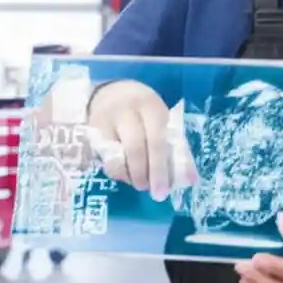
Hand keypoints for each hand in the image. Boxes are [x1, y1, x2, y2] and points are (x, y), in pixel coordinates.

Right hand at [85, 80, 196, 200]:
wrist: (111, 90)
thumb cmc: (144, 110)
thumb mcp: (162, 120)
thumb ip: (176, 147)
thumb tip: (190, 179)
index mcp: (151, 107)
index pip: (157, 140)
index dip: (161, 168)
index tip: (165, 190)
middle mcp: (127, 111)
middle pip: (135, 149)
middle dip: (145, 175)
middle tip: (152, 192)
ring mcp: (106, 120)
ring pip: (116, 156)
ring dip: (130, 176)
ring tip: (139, 183)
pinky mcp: (92, 131)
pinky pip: (104, 158)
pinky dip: (117, 171)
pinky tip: (126, 174)